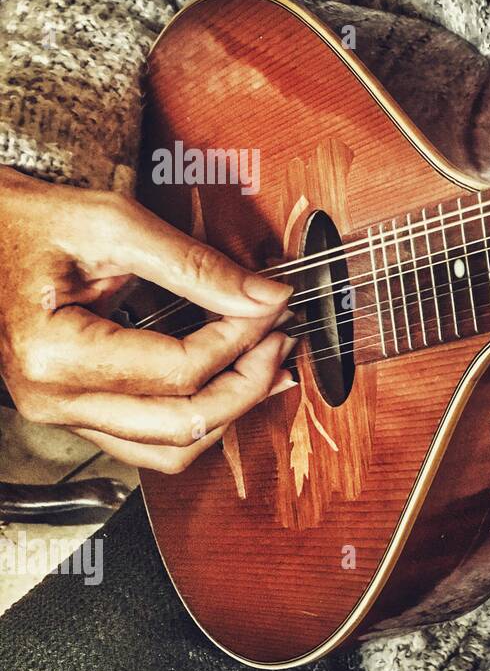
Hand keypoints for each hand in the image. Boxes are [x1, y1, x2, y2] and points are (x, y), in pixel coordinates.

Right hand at [0, 166, 296, 472]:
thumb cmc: (22, 221)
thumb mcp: (111, 224)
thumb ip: (195, 264)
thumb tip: (265, 295)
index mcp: (54, 353)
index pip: (180, 369)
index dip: (240, 340)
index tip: (273, 307)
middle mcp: (52, 398)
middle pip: (182, 424)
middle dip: (248, 385)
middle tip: (282, 340)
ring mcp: (61, 413)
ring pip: (170, 448)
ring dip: (231, 412)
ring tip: (269, 367)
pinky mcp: (76, 411)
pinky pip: (150, 439)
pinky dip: (200, 416)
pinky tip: (233, 381)